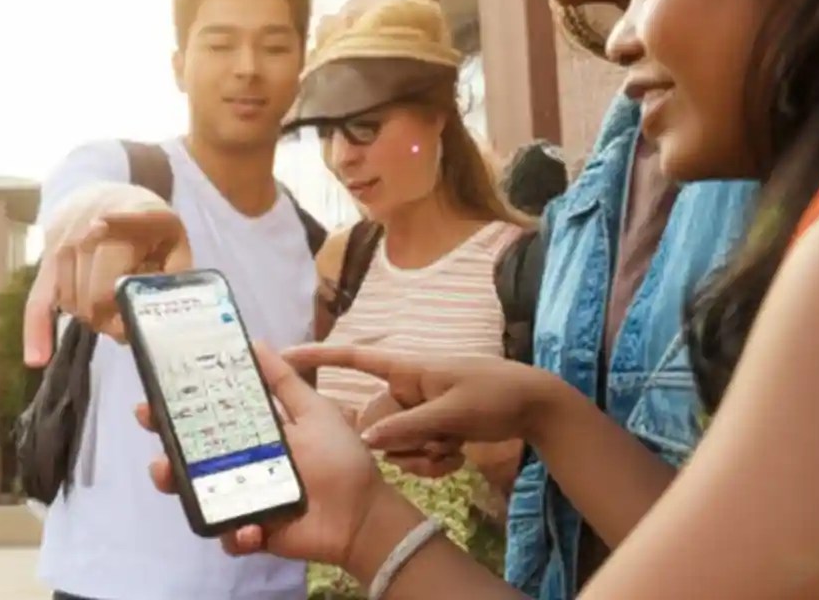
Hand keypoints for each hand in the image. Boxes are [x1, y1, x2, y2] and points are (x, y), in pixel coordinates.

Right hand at [23, 190, 191, 365]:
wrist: (102, 188)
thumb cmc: (145, 222)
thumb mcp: (174, 237)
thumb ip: (175, 272)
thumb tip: (163, 312)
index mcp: (126, 225)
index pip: (114, 285)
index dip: (123, 315)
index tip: (135, 327)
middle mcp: (87, 232)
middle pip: (90, 299)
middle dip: (108, 320)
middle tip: (126, 323)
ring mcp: (62, 244)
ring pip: (69, 303)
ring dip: (88, 317)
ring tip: (108, 312)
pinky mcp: (45, 258)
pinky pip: (36, 299)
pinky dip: (36, 330)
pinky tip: (37, 358)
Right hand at [136, 343, 386, 566]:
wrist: (362, 514)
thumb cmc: (339, 458)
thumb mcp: (314, 411)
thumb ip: (284, 382)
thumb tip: (255, 343)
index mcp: (252, 436)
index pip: (208, 420)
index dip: (179, 408)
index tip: (155, 394)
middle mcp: (240, 466)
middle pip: (191, 457)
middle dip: (164, 444)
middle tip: (150, 426)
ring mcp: (241, 500)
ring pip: (196, 495)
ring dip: (178, 486)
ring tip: (170, 474)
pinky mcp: (250, 532)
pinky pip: (228, 534)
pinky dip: (234, 532)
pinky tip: (250, 525)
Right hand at [284, 345, 555, 452]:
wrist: (535, 406)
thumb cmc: (495, 395)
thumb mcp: (452, 412)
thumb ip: (408, 426)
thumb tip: (367, 441)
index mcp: (407, 369)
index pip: (354, 358)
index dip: (319, 356)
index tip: (283, 356)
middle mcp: (407, 389)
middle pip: (376, 422)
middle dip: (402, 443)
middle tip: (439, 444)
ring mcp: (419, 411)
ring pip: (395, 444)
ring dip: (422, 456)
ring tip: (454, 450)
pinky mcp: (432, 430)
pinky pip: (414, 453)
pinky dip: (433, 462)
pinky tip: (459, 458)